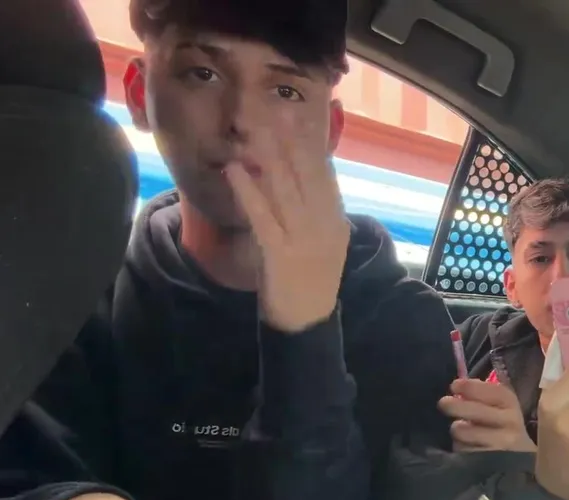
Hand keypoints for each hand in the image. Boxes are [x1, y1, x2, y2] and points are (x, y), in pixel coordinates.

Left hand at [226, 115, 349, 332]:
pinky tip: (234, 169)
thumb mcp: (321, 243)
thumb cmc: (310, 283)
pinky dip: (249, 191)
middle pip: (304, 173)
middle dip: (284, 138)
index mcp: (334, 220)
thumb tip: (299, 179)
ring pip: (284, 189)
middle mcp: (324, 225)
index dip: (309, 141)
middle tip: (266, 105)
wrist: (308, 325)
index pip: (323, 173)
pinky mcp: (281, 254)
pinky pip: (264, 217)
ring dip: (265, 155)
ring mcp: (304, 239)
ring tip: (248, 126)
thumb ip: (315, 213)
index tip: (293, 111)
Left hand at [439, 379, 535, 452]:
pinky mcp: (488, 462)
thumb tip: (458, 385)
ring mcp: (500, 445)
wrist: (522, 458)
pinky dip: (461, 446)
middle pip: (475, 411)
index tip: (454, 385)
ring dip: (457, 430)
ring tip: (461, 430)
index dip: (470, 387)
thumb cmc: (505, 426)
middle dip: (454, 406)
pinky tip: (467, 445)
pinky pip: (462, 449)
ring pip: (463, 432)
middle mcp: (509, 424)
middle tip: (444, 403)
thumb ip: (483, 394)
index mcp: (511, 405)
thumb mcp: (502, 406)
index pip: (492, 392)